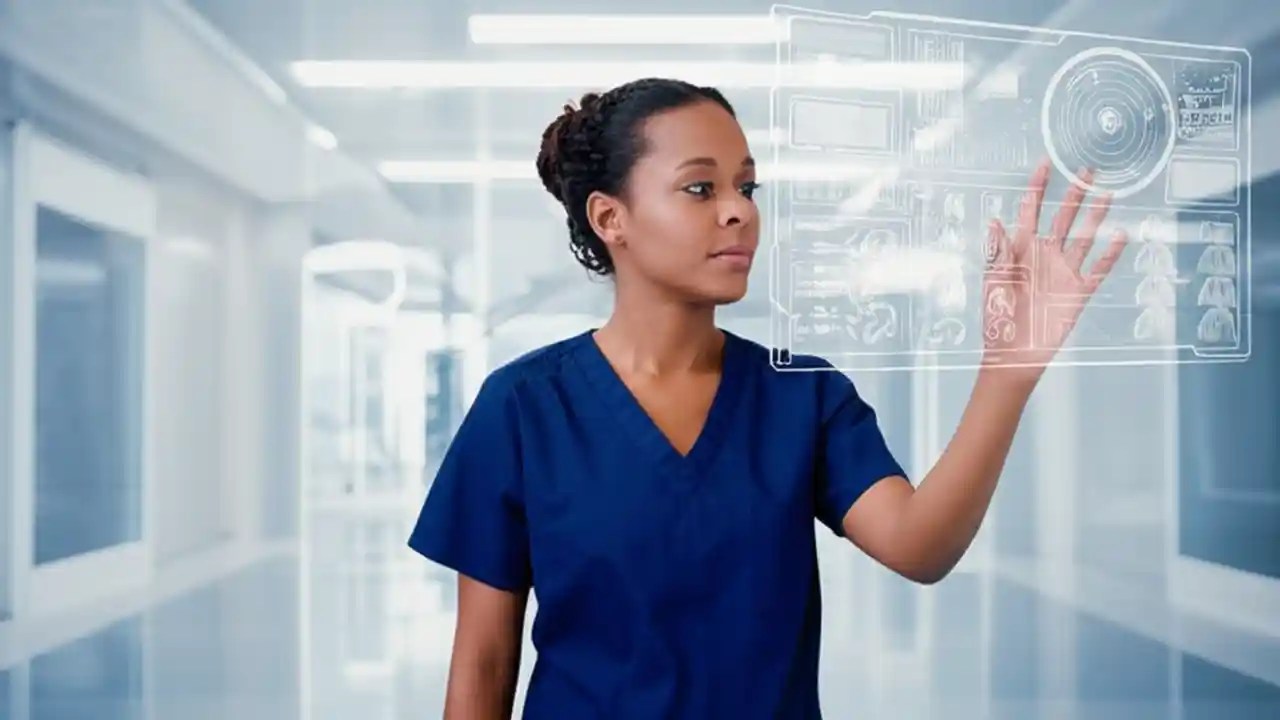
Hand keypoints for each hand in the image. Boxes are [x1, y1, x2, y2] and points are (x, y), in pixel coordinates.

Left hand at [981, 159, 1127, 380]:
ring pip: (1084, 237)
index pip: (1031, 211)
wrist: (1012, 354)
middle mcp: (1045, 256)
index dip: (1037, 187)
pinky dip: (1110, 253)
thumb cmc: (997, 320)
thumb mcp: (993, 284)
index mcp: (1022, 250)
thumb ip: (998, 253)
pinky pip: (1098, 269)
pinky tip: (1121, 235)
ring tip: (1108, 193)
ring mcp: (1064, 272)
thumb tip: (996, 221)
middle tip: (1087, 170)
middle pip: (1063, 217)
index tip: (1046, 163)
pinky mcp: (1078, 292)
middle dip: (1074, 193)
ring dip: (1095, 216)